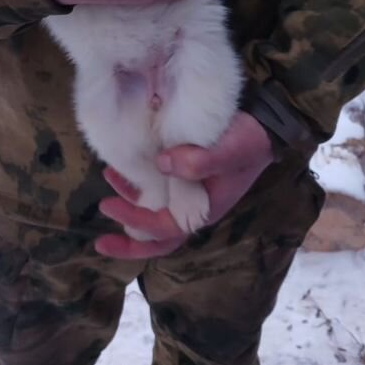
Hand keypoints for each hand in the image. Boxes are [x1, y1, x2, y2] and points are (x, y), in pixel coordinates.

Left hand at [95, 112, 274, 258]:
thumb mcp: (229, 150)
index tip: (108, 207)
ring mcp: (187, 194)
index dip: (134, 223)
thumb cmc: (249, 142)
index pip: (162, 230)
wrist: (264, 128)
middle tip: (100, 223)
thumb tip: (163, 164)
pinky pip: (157, 188)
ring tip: (109, 175)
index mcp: (202, 211)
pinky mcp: (184, 176)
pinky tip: (125, 165)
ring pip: (153, 209)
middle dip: (128, 236)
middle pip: (156, 234)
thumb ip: (200, 161)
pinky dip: (138, 182)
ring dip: (129, 199)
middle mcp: (191, 208)